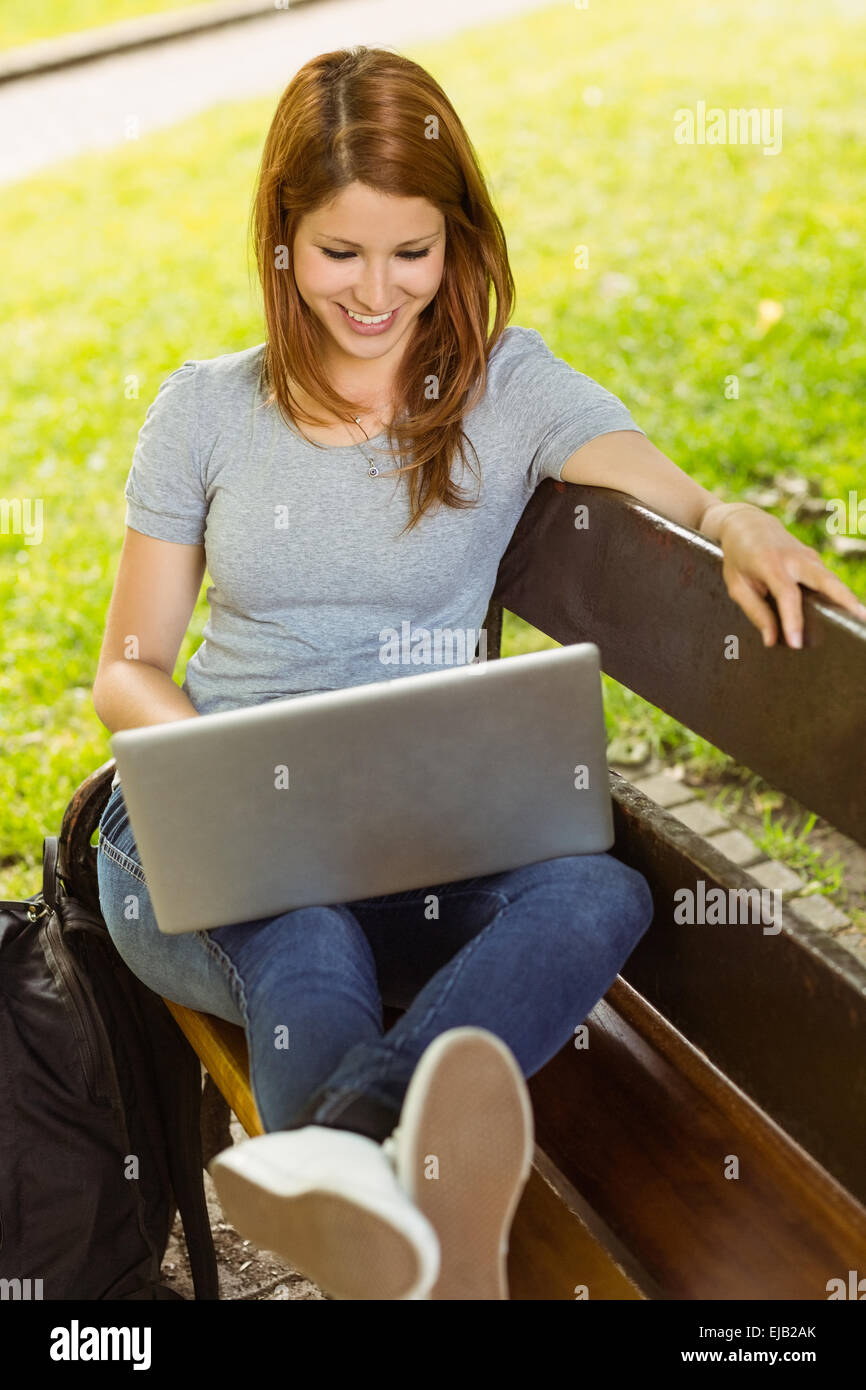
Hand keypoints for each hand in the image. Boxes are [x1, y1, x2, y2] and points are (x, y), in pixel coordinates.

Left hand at [715, 503, 865, 647]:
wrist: (747, 523)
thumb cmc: (738, 557)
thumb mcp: (736, 585)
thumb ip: (755, 612)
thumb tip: (772, 640)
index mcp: (770, 563)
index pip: (786, 594)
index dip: (792, 619)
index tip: (796, 643)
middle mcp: (794, 558)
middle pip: (824, 579)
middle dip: (844, 599)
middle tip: (861, 618)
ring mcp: (808, 556)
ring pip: (831, 580)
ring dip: (848, 599)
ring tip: (860, 621)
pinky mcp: (814, 560)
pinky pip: (827, 581)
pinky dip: (838, 596)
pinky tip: (845, 615)